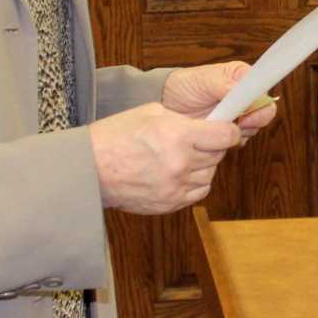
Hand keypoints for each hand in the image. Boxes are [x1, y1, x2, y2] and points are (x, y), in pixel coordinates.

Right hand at [89, 101, 241, 214]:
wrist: (89, 169)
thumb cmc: (115, 137)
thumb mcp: (152, 113)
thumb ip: (185, 120)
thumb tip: (210, 124)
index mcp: (178, 136)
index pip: (226, 136)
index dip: (227, 130)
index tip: (224, 129)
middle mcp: (180, 164)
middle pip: (219, 155)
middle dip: (212, 145)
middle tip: (196, 140)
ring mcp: (175, 187)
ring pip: (209, 174)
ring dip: (202, 164)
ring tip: (181, 156)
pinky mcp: (169, 204)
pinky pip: (197, 191)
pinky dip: (194, 182)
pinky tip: (178, 172)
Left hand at [161, 61, 279, 134]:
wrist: (166, 103)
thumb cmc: (184, 85)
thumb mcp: (203, 80)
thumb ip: (224, 85)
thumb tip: (240, 91)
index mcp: (242, 78)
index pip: (263, 92)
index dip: (260, 106)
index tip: (247, 116)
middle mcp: (244, 97)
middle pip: (263, 113)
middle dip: (251, 122)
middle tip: (235, 126)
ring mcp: (237, 116)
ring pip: (251, 129)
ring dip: (237, 133)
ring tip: (217, 130)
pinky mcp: (226, 132)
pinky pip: (236, 140)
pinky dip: (227, 142)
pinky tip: (214, 138)